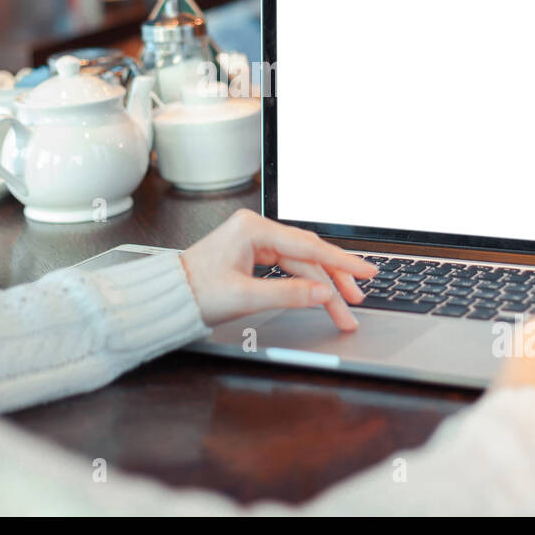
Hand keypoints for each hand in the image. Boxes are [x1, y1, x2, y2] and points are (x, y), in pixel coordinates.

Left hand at [180, 209, 377, 330]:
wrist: (169, 297)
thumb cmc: (195, 292)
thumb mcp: (245, 297)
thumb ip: (288, 294)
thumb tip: (323, 294)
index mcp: (253, 230)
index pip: (308, 247)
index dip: (341, 263)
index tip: (366, 271)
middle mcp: (256, 228)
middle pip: (308, 254)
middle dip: (335, 280)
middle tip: (357, 301)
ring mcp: (256, 239)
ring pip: (301, 261)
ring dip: (323, 284)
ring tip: (344, 305)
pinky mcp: (254, 252)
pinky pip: (289, 265)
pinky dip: (306, 282)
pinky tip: (321, 293)